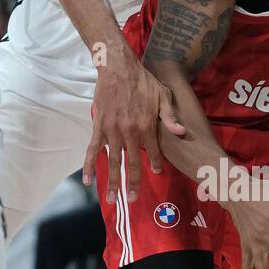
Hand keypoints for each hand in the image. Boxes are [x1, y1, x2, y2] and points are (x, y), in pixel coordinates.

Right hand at [83, 44, 184, 200]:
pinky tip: (87, 180)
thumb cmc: (143, 80)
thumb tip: (181, 133)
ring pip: (112, 161)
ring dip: (112, 181)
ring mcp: (112, 131)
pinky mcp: (98, 126)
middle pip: (131, 163)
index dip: (155, 163)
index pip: (153, 152)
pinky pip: (92, 149)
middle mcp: (129, 132)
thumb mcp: (163, 95)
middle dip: (133, 183)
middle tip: (132, 201)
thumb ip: (170, 116)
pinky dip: (89, 165)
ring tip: (111, 199)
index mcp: (146, 126)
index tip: (156, 173)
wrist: (118, 68)